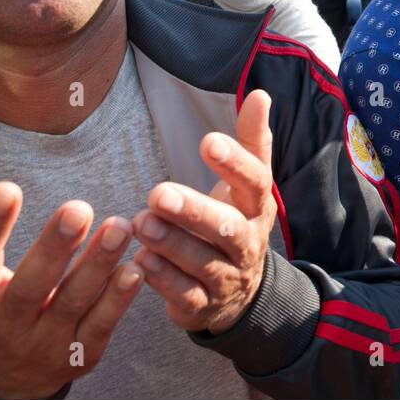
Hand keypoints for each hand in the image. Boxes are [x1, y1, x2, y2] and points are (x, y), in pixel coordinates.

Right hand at [0, 177, 141, 399]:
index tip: (7, 188)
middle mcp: (4, 324)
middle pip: (30, 287)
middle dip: (55, 249)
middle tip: (79, 208)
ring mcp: (43, 343)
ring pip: (72, 303)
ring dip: (97, 266)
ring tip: (119, 226)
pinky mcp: (79, 354)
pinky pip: (100, 327)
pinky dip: (118, 300)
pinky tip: (134, 268)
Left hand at [133, 90, 276, 333]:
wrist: (239, 292)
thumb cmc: (234, 222)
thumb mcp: (246, 185)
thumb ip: (250, 141)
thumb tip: (260, 93)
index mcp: (257, 208)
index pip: (254, 183)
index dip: (234, 164)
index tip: (207, 141)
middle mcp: (247, 243)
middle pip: (227, 228)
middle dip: (194, 212)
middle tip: (158, 193)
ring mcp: (227, 277)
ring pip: (202, 262)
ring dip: (170, 243)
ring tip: (139, 223)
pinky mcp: (203, 306)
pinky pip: (185, 295)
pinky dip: (162, 280)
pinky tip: (139, 261)